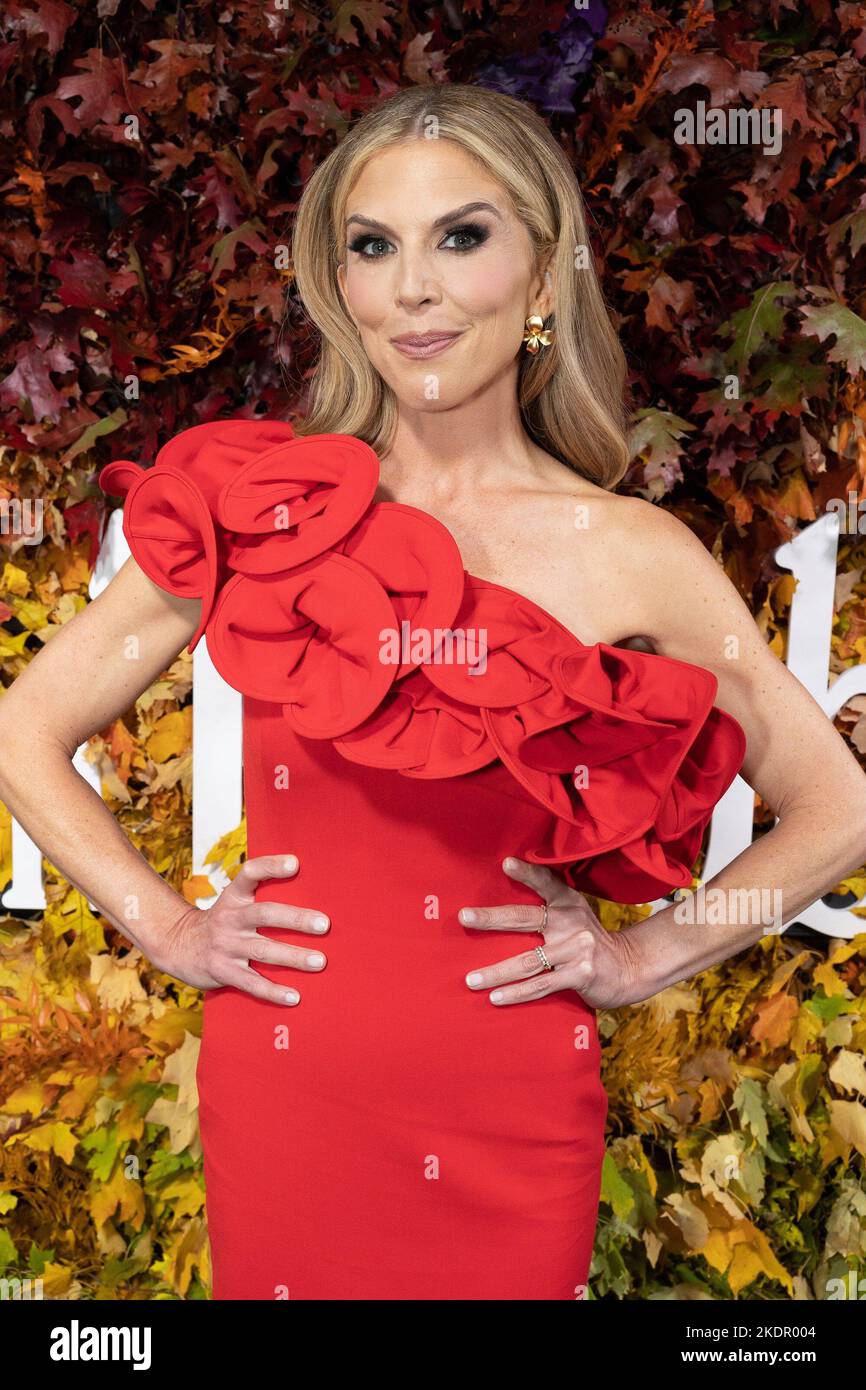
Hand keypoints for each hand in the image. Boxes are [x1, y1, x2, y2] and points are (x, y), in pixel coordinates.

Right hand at [151, 854, 328, 1004]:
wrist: (177, 946)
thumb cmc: (222, 922)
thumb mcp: (233, 903)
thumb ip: (262, 897)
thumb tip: (311, 893)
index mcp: (234, 897)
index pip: (250, 873)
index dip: (271, 866)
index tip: (295, 863)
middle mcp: (229, 918)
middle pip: (265, 914)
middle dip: (296, 919)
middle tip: (324, 924)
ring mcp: (225, 946)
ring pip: (263, 950)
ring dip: (293, 957)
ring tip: (319, 961)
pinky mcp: (223, 971)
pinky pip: (251, 983)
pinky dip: (274, 991)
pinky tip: (294, 997)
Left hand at [459, 857, 631, 1009]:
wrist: (628, 968)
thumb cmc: (587, 940)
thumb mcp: (575, 915)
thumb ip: (548, 906)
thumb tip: (502, 908)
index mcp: (568, 903)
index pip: (545, 883)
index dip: (527, 873)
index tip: (506, 863)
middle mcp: (572, 922)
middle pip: (524, 918)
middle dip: (492, 918)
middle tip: (464, 917)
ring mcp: (576, 949)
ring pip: (526, 961)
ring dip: (495, 972)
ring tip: (471, 980)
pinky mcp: (580, 974)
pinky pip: (541, 985)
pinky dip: (516, 993)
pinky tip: (496, 997)